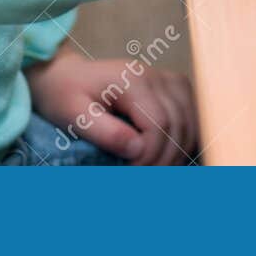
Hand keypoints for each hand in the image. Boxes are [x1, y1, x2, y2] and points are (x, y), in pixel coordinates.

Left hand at [25, 52, 196, 164]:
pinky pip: (191, 113)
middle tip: (143, 179)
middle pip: (178, 123)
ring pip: (190, 119)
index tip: (131, 174)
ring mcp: (164, 78)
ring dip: (178, 150)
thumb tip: (137, 149)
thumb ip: (106, 132)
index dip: (150, 155)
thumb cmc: (65, 95)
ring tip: (155, 170)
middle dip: (165, 158)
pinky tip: (168, 153)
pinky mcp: (170, 85)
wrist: (64, 76)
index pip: (158, 123)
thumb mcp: (74, 116)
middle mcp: (154, 76)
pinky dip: (185, 137)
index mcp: (131, 80)